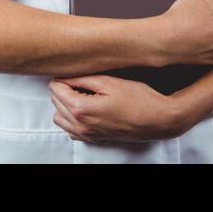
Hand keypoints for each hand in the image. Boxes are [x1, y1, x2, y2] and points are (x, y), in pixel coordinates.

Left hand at [48, 74, 184, 142]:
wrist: (157, 120)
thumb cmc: (138, 99)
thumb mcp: (109, 81)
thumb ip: (83, 78)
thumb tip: (64, 75)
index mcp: (80, 109)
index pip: (55, 88)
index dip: (65, 76)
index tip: (78, 72)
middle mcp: (80, 125)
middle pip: (55, 101)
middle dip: (65, 88)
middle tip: (84, 81)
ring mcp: (87, 135)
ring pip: (60, 117)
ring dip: (66, 104)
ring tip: (85, 94)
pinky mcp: (94, 139)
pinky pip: (71, 129)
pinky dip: (73, 118)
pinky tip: (89, 108)